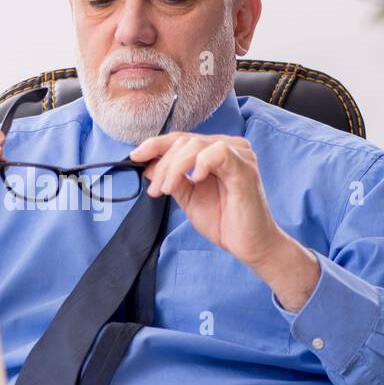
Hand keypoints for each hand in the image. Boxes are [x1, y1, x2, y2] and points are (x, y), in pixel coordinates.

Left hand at [129, 132, 319, 309]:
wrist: (248, 245)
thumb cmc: (224, 221)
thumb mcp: (189, 197)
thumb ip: (172, 179)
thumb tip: (148, 165)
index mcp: (215, 151)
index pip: (181, 139)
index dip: (155, 145)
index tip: (135, 157)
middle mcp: (228, 147)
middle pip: (184, 141)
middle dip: (163, 165)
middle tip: (156, 190)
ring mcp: (239, 155)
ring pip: (195, 146)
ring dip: (174, 168)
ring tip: (167, 190)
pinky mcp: (245, 168)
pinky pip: (218, 153)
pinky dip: (200, 164)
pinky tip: (195, 180)